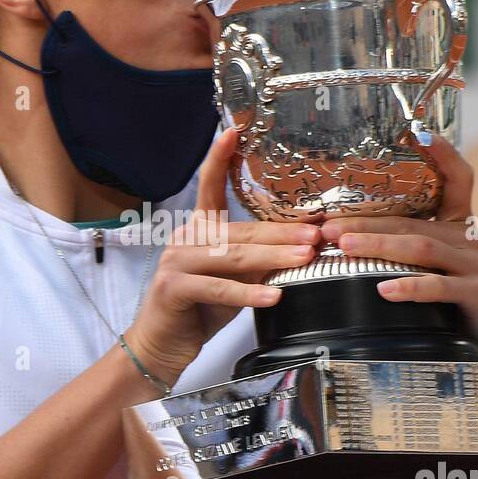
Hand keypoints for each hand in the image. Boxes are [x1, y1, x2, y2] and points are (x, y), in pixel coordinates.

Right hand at [124, 126, 322, 385]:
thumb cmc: (198, 310)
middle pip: (239, 231)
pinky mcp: (173, 288)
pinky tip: (274, 296)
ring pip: (233, 257)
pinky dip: (248, 294)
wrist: (160, 346)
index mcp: (198, 229)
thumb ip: (255, 262)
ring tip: (305, 258)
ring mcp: (176, 262)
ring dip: (273, 258)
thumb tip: (301, 249)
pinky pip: (217, 288)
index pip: (210, 186)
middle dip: (281, 233)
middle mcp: (184, 238)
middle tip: (316, 234)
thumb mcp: (231, 280)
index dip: (220, 158)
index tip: (234, 132)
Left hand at [317, 133, 477, 363]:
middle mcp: (468, 241)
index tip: (418, 133)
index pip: (458, 180)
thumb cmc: (469, 307)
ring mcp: (476, 266)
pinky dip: (411, 287)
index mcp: (460, 229)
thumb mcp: (444, 271)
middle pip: (413, 220)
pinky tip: (383, 290)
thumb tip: (356, 243)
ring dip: (379, 245)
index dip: (443, 154)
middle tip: (328, 225)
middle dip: (367, 221)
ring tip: (344, 246)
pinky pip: (441, 287)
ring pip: (421, 247)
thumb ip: (414, 254)